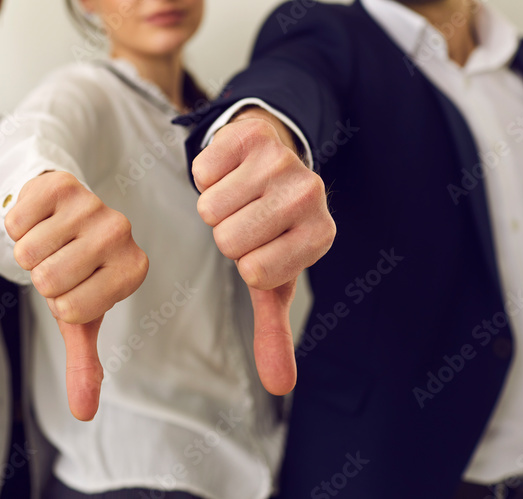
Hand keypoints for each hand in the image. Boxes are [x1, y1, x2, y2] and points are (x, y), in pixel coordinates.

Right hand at [5, 171, 147, 420]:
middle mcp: (121, 234)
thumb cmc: (75, 269)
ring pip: (29, 251)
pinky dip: (16, 225)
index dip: (59, 301)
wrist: (62, 211)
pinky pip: (17, 221)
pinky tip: (37, 218)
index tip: (72, 284)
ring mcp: (93, 204)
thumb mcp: (79, 316)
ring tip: (48, 240)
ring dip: (27, 250)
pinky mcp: (63, 183)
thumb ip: (84, 364)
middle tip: (56, 260)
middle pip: (48, 279)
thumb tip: (83, 415)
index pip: (71, 308)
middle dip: (40, 275)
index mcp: (133, 271)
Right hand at [192, 109, 334, 395]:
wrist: (274, 159)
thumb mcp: (274, 278)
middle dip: (226, 233)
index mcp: (321, 234)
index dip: (245, 262)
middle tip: (246, 219)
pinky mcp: (252, 134)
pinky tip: (229, 170)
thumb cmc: (271, 229)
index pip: (254, 269)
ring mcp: (283, 160)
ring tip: (238, 195)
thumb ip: (274, 331)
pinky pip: (202, 169)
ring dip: (214, 204)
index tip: (261, 247)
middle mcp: (310, 194)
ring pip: (211, 205)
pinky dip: (206, 175)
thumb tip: (278, 387)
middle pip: (228, 237)